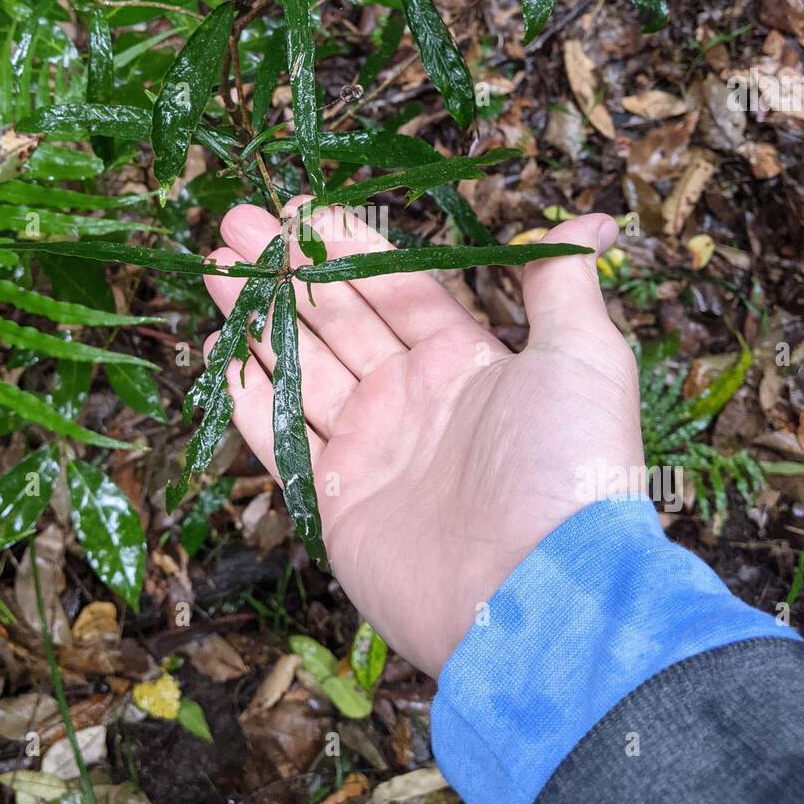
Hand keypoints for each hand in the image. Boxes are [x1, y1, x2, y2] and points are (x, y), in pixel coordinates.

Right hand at [203, 203, 644, 677]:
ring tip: (213, 265)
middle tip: (234, 220)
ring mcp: (371, 451)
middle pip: (337, 318)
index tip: (299, 208)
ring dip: (255, 316)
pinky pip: (280, 438)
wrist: (539, 595)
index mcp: (466, 360)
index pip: (396, 286)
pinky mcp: (335, 503)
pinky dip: (247, 397)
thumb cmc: (568, 467)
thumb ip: (564, 285)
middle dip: (286, 269)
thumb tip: (591, 222)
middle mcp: (413, 400)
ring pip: (299, 367)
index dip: (346, 244)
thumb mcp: (585, 357)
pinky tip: (217, 352)